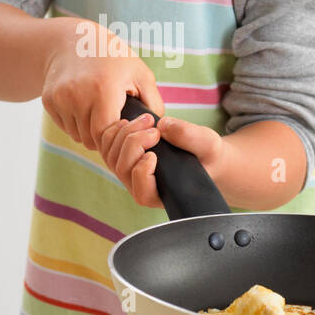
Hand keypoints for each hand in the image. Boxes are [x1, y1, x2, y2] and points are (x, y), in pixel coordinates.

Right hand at [40, 17, 165, 149]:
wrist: (75, 39)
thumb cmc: (113, 57)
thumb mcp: (140, 73)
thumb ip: (154, 103)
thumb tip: (156, 131)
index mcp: (103, 90)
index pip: (106, 135)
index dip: (117, 137)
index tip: (125, 126)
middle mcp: (77, 95)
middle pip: (91, 139)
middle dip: (104, 137)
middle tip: (114, 123)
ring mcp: (59, 98)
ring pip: (76, 135)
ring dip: (89, 131)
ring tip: (99, 113)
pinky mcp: (48, 100)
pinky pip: (64, 127)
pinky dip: (75, 124)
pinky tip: (84, 107)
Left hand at [98, 112, 226, 208]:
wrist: (201, 151)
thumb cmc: (206, 154)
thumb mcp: (207, 144)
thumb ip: (190, 137)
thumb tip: (163, 126)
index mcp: (162, 194)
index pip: (142, 193)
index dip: (142, 174)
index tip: (154, 155)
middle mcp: (141, 187)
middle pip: (123, 169)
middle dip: (134, 144)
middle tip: (153, 127)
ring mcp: (129, 172)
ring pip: (111, 156)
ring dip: (125, 133)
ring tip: (147, 119)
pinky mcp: (123, 156)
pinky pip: (106, 144)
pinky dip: (115, 129)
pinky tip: (132, 120)